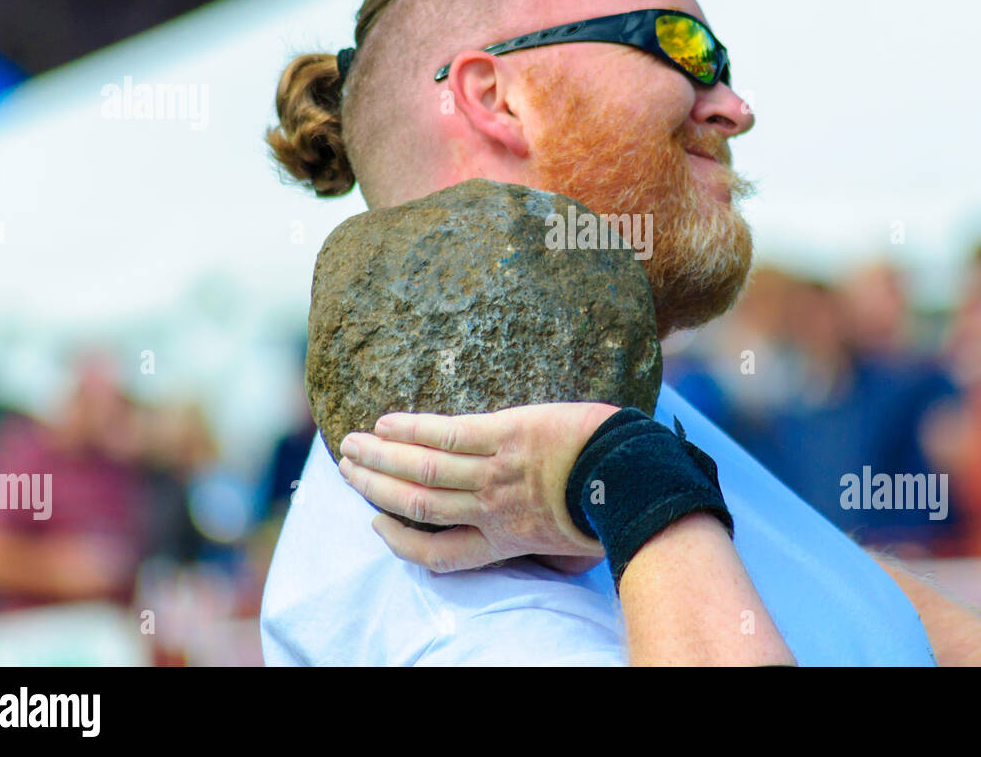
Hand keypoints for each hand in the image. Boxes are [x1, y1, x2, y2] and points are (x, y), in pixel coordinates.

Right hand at [337, 402, 620, 572]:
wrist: (632, 481)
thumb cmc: (612, 516)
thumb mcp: (575, 554)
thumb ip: (548, 554)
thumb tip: (549, 559)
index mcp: (504, 541)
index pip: (438, 552)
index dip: (402, 542)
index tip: (379, 526)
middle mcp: (489, 510)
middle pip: (417, 505)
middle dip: (377, 488)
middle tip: (347, 470)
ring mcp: (494, 472)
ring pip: (422, 469)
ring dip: (381, 456)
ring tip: (351, 443)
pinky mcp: (506, 433)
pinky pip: (446, 434)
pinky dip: (412, 429)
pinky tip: (387, 420)